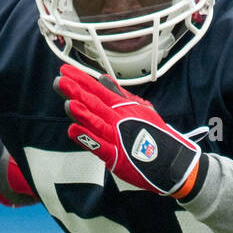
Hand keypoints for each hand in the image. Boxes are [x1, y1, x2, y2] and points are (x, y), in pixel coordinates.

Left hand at [53, 65, 201, 197]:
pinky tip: (73, 130)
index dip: (81, 80)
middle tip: (60, 80)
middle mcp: (118, 120)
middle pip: (95, 104)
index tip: (64, 70)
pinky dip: (87, 139)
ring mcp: (118, 138)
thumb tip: (103, 79)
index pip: (98, 90)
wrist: (171, 162)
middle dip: (77, 92)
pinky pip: (100, 147)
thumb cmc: (155, 135)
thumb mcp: (140, 109)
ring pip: (96, 123)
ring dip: (82, 113)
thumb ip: (119, 95)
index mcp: (122, 107)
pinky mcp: (117, 157)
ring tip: (68, 102)